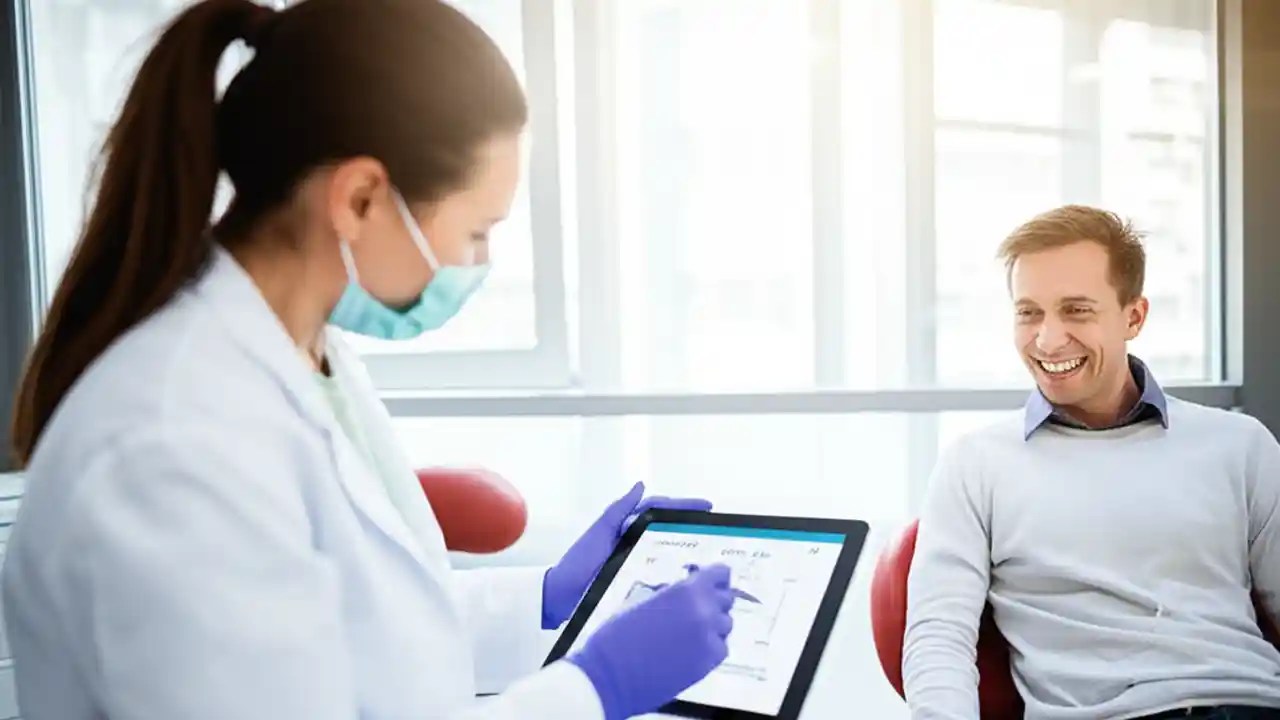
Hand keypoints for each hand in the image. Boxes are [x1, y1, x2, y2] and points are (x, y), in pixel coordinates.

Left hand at [542, 482, 710, 628]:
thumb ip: (618, 510)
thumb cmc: (578, 563)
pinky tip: (692, 576)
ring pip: (668, 550)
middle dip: (692, 523)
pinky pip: (662, 573)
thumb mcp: (599, 532)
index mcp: (627, 527)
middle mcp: (635, 542)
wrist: (562, 597)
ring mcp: (637, 562)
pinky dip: (678, 572)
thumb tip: (640, 485)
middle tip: (716, 525)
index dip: (684, 507)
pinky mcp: (637, 582)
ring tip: (711, 547)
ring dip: (689, 547)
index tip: (707, 506)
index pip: (660, 510)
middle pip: (669, 528)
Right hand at [568, 564, 735, 719]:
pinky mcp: (707, 664)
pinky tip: (690, 649)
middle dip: (712, 601)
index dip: (715, 578)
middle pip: (726, 599)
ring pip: (725, 625)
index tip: (711, 582)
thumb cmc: (618, 636)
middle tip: (695, 609)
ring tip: (689, 632)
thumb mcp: (643, 599)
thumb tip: (685, 591)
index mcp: (686, 590)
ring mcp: (708, 639)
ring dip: (712, 624)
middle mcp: (703, 611)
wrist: (610, 674)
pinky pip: (720, 648)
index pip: (720, 574)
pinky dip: (710, 647)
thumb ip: (672, 592)